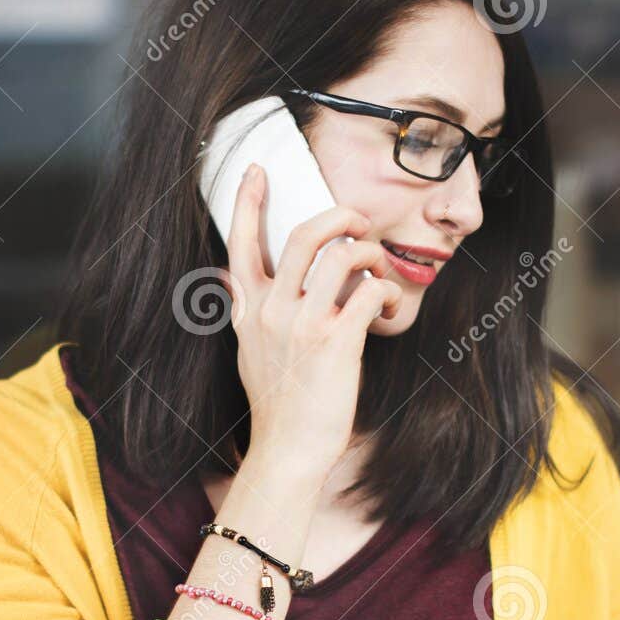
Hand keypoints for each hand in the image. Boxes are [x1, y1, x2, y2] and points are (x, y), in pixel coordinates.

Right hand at [223, 163, 401, 482]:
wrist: (289, 450)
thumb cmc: (278, 404)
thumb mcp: (247, 350)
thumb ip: (244, 309)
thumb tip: (228, 276)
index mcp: (249, 309)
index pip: (240, 243)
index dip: (247, 202)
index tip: (257, 169)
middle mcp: (272, 310)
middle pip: (302, 235)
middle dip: (339, 216)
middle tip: (359, 220)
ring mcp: (303, 324)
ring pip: (343, 256)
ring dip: (371, 254)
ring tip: (380, 270)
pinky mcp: (337, 342)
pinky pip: (370, 292)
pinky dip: (389, 291)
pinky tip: (391, 304)